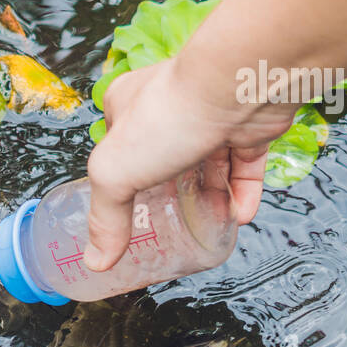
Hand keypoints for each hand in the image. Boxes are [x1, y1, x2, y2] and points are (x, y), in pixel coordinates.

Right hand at [83, 57, 296, 271]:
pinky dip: (243, 191)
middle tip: (172, 224)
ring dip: (211, 197)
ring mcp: (213, 115)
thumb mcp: (115, 174)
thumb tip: (97, 261)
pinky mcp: (250, 124)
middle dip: (171, 192)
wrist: (237, 86)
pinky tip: (239, 215)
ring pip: (210, 163)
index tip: (130, 209)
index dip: (124, 177)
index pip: (120, 146)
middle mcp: (170, 106)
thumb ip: (106, 218)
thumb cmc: (169, 116)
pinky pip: (246, 164)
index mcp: (127, 107)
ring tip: (209, 225)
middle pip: (167, 158)